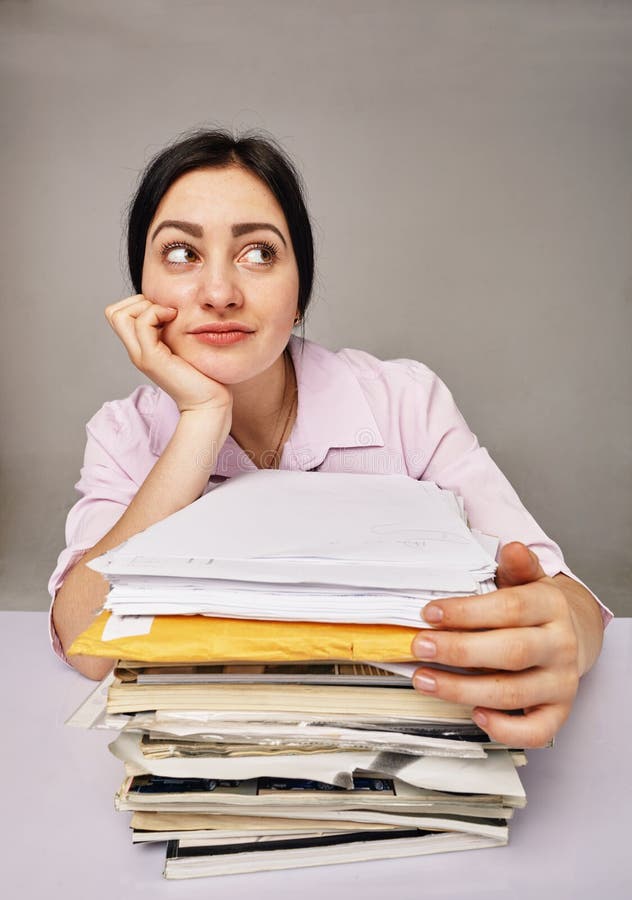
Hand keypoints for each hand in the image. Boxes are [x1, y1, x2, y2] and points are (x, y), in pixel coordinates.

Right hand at [105, 295, 233, 413]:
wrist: (208, 402)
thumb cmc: (203, 375)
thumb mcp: (183, 346)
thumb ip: (173, 331)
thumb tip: (174, 307)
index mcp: (141, 348)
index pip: (118, 314)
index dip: (137, 304)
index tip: (164, 311)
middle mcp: (136, 351)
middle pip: (113, 313)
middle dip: (138, 301)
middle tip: (165, 311)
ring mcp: (141, 355)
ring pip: (120, 315)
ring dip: (146, 306)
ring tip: (170, 314)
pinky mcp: (152, 359)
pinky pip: (142, 324)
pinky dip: (156, 313)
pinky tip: (174, 318)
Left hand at [411, 542, 580, 747]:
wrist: (574, 635)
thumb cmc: (536, 609)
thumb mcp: (528, 579)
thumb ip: (517, 566)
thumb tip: (512, 548)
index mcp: (550, 607)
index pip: (509, 608)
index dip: (466, 612)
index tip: (430, 613)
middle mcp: (560, 645)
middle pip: (509, 651)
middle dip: (459, 651)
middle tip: (420, 646)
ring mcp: (560, 681)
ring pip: (512, 692)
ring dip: (462, 689)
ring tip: (425, 680)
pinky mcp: (558, 711)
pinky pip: (535, 731)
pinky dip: (504, 728)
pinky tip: (475, 714)